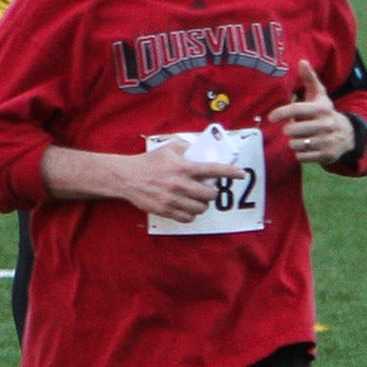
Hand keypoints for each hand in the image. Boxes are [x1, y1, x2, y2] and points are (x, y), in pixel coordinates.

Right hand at [123, 138, 242, 223]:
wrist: (125, 177)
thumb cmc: (148, 162)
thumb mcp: (168, 149)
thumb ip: (186, 148)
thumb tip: (202, 151)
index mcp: (183, 167)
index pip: (213, 169)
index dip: (230, 172)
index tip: (240, 174)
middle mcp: (179, 184)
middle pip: (210, 194)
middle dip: (211, 192)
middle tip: (206, 190)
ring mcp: (172, 199)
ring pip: (200, 208)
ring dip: (202, 205)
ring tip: (196, 200)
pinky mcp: (165, 210)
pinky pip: (187, 218)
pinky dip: (190, 214)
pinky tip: (187, 208)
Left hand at [268, 61, 355, 164]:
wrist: (348, 135)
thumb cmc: (325, 113)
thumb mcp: (320, 96)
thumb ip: (309, 79)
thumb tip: (302, 61)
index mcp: (322, 109)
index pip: (298, 110)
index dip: (282, 113)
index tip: (271, 117)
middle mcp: (327, 124)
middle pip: (293, 130)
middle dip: (289, 130)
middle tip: (293, 129)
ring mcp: (328, 141)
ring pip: (296, 145)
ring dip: (294, 142)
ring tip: (301, 137)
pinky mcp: (328, 155)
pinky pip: (302, 157)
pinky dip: (300, 153)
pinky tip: (306, 147)